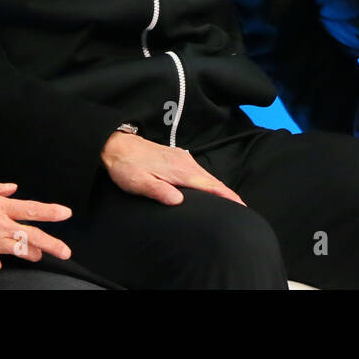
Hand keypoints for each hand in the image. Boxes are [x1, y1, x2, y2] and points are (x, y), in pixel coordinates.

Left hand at [100, 131, 244, 206]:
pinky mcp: (177, 159)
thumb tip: (179, 201)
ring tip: (229, 204)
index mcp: (180, 170)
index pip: (210, 185)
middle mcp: (185, 163)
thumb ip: (159, 191)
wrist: (117, 146)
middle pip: (213, 181)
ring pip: (206, 177)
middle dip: (228, 195)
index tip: (242, 207)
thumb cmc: (127, 167)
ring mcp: (182, 159)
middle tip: (240, 211)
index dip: (227, 196)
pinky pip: (198, 173)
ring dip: (218, 189)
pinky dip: (208, 183)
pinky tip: (208, 191)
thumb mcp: (139, 182)